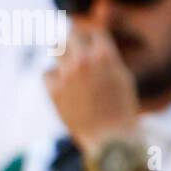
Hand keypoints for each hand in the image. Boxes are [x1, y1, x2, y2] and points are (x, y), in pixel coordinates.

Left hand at [44, 26, 139, 149]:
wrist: (111, 139)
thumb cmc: (122, 110)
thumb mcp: (123, 78)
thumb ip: (108, 58)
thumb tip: (94, 44)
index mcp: (105, 56)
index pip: (93, 31)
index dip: (92, 36)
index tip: (90, 41)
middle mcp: (84, 61)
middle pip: (71, 35)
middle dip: (75, 40)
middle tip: (75, 47)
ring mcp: (67, 75)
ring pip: (56, 48)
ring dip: (62, 54)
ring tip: (67, 64)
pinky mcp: (54, 90)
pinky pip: (47, 73)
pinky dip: (54, 77)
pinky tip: (63, 87)